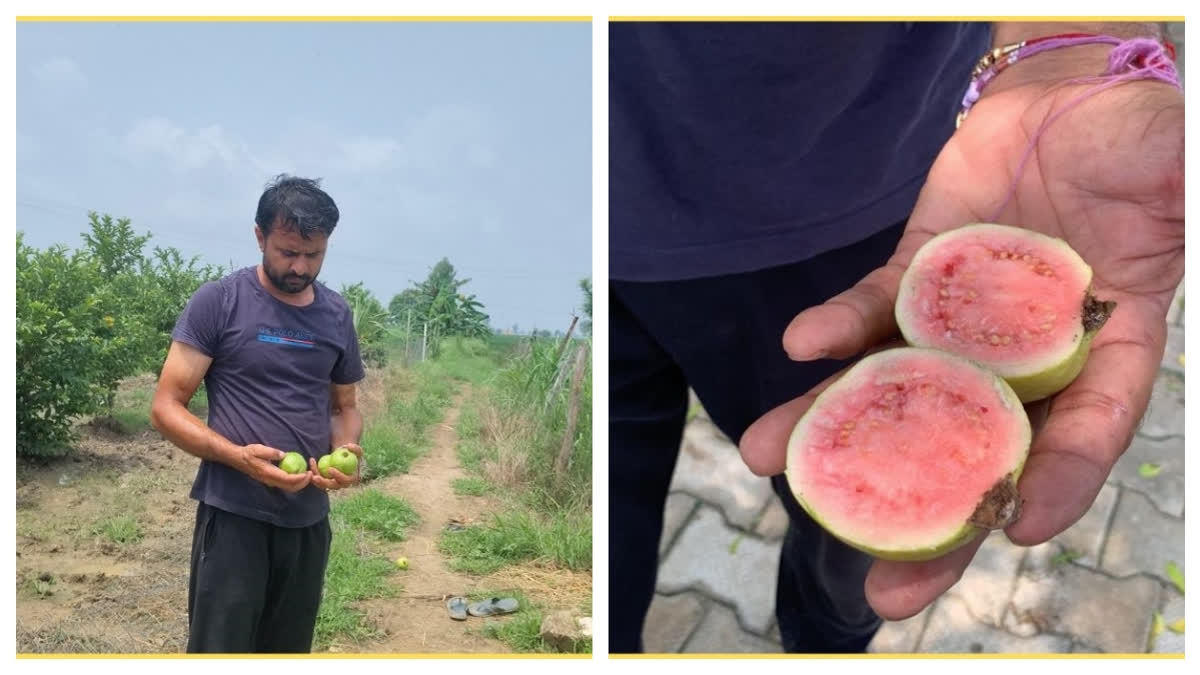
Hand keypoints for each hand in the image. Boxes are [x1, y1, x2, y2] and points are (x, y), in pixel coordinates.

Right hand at [238, 443, 311, 492]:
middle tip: (311, 474)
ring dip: (299, 484)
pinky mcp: (270, 480)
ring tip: (307, 475)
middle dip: (302, 483)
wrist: (238, 459)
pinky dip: (293, 482)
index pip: (287, 479)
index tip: (308, 473)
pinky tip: (298, 474)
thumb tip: (284, 455)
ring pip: (287, 487)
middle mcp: (270, 480)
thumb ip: (271, 452)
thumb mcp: (259, 449)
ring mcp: (270, 482)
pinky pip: (284, 484)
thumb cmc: (249, 453)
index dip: (299, 478)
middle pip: (290, 487)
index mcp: (268, 473)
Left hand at [309, 442, 363, 491]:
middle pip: (331, 486)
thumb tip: (348, 446)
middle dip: (323, 482)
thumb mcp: (356, 450)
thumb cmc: (351, 453)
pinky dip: (314, 473)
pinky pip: (318, 479)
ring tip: (309, 472)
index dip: (338, 476)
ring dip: (315, 479)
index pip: (345, 480)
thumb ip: (355, 448)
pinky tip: (311, 463)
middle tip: (315, 477)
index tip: (330, 469)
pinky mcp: (325, 481)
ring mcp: (332, 484)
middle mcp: (341, 484)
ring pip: (322, 484)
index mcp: (351, 479)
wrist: (344, 456)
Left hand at [741, 75, 1182, 620]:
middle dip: (931, 525)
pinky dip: (837, 331)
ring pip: (900, 394)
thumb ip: (1180, 190)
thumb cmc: (1136, 143)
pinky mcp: (914, 282)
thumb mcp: (1173, 165)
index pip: (1087, 431)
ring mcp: (961, 325)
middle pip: (977, 453)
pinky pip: (870, 313)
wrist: (1062, 108)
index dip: (1059, 481)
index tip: (1020, 529)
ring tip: (771, 463)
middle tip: (884, 593)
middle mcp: (1025, 358)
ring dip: (835, 430)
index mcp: (1107, 351)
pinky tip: (801, 346)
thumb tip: (1191, 190)